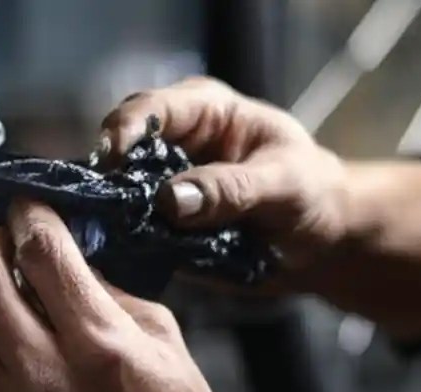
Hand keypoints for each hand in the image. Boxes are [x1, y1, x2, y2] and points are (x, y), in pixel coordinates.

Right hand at [100, 77, 350, 287]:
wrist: (320, 241)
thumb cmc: (310, 192)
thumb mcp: (283, 184)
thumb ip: (231, 189)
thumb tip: (169, 201)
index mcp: (202, 111)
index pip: (149, 108)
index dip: (124, 129)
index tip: (112, 159)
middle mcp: (171, 145)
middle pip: (117, 149)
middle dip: (106, 176)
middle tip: (100, 205)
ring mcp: (158, 188)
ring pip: (114, 194)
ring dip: (109, 215)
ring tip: (106, 234)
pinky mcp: (157, 226)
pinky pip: (126, 232)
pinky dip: (120, 243)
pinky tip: (118, 255)